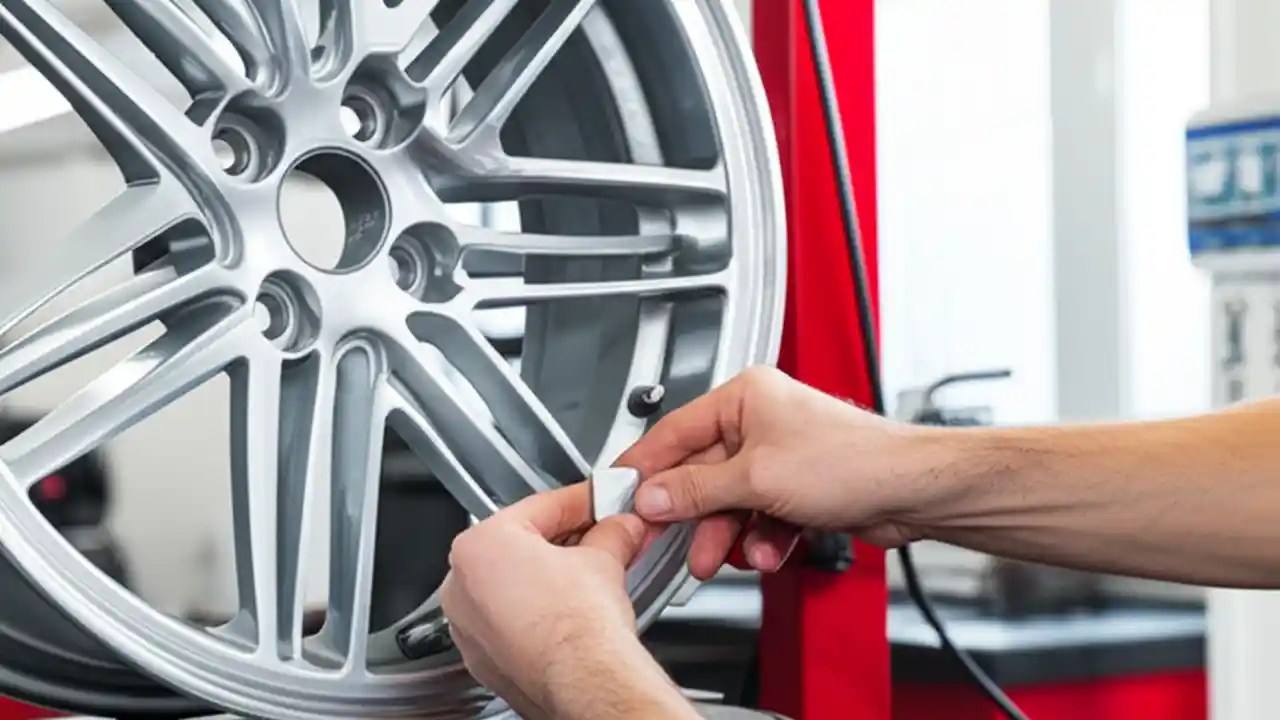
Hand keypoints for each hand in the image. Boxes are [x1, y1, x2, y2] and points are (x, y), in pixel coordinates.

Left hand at [441, 484, 695, 719]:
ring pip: (512, 587)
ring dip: (549, 578)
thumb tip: (620, 528)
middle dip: (566, 541)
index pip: (540, 508)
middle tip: (602, 538)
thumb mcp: (604, 558)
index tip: (600, 503)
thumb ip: (611, 533)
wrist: (584, 682)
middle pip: (521, 546)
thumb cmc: (578, 625)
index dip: (580, 503)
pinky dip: (536, 614)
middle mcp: (462, 586)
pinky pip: (509, 623)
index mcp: (480, 545)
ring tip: (590, 578)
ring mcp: (468, 628)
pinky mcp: (483, 660)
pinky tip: (569, 615)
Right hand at [618, 366, 937, 579]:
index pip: (674, 431)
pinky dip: (759, 537)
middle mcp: (760, 421)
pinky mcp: (796, 488)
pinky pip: (758, 516)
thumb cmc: (853, 461)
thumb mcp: (756, 478)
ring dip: (727, 533)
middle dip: (693, 514)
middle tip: (670, 540)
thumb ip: (696, 490)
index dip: (645, 467)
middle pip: (701, 473)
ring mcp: (779, 456)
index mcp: (744, 397)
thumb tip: (653, 496)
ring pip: (729, 502)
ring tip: (721, 555)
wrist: (911, 491)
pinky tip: (767, 549)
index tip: (620, 494)